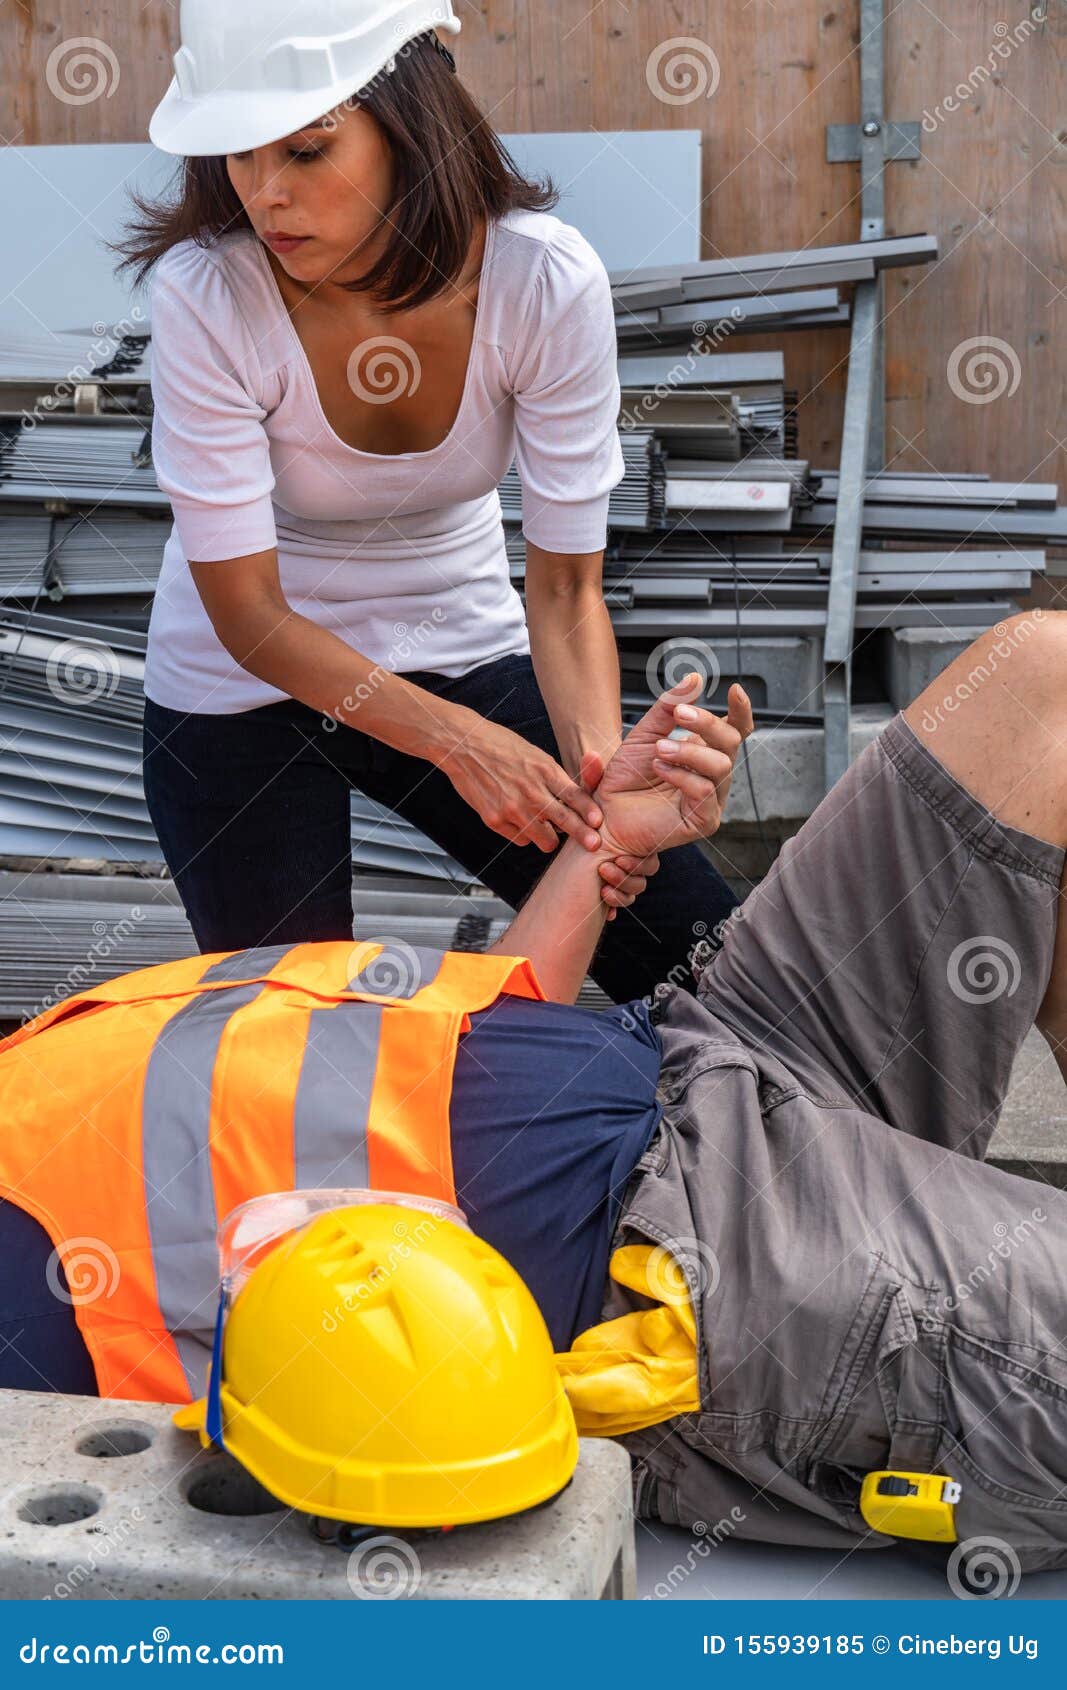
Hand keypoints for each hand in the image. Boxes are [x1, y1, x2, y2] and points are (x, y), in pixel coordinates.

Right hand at [440, 717, 602, 851]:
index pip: (575, 796)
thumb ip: (554, 778)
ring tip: (546, 828)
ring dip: (549, 837)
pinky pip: (521, 840)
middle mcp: (531, 792)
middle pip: (566, 822)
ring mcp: (513, 808)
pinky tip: (519, 821)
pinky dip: (524, 834)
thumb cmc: (500, 746)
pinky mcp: (495, 820)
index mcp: (544, 770)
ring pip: (545, 840)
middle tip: (594, 845)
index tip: (598, 822)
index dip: (590, 812)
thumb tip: (574, 800)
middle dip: (583, 836)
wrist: (463, 745)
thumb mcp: (535, 755)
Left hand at [579, 673, 753, 865]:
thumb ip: (669, 708)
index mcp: (704, 751)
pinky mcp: (703, 821)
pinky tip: (661, 769)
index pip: (735, 730)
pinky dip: (682, 775)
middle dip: (707, 723)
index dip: (740, 710)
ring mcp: (711, 798)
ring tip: (659, 750)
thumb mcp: (645, 734)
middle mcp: (712, 774)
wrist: (606, 814)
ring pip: (721, 765)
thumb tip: (695, 677)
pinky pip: (704, 791)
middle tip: (680, 713)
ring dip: (689, 752)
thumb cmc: (626, 778)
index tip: (734, 690)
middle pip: (730, 741)